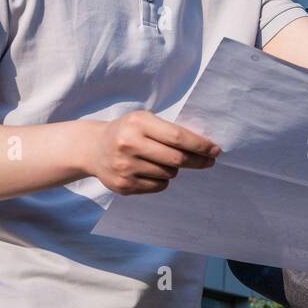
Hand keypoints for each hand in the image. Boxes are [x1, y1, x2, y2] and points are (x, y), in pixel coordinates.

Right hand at [83, 111, 221, 194]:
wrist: (92, 148)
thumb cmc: (128, 131)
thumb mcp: (145, 121)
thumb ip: (170, 131)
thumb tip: (205, 148)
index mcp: (137, 123)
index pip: (177, 137)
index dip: (200, 145)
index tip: (215, 150)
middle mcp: (128, 145)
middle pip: (176, 159)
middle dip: (198, 161)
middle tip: (209, 161)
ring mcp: (124, 167)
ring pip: (169, 174)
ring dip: (175, 169)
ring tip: (162, 160)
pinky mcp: (123, 186)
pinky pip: (158, 186)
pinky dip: (162, 179)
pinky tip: (150, 170)